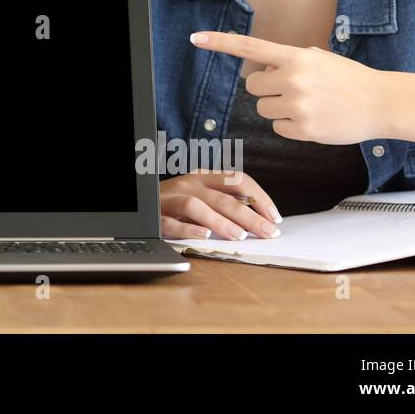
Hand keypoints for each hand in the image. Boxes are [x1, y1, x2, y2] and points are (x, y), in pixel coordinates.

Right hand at [160, 170, 281, 239]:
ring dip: (221, 222)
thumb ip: (223, 201)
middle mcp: (188, 184)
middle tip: (268, 232)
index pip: (237, 179)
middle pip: (223, 197)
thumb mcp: (200, 193)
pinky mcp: (157, 216)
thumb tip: (259, 218)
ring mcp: (170, 199)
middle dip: (250, 216)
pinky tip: (204, 237)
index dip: (259, 197)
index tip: (275, 217)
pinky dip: (189, 229)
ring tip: (239, 236)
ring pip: (197, 206)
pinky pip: (172, 222)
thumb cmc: (175, 201)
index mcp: (202, 176)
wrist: (139, 199)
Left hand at [190, 31, 395, 144]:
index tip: (195, 38)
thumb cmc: (350, 79)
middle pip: (252, 86)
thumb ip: (291, 60)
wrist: (382, 103)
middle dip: (267, 88)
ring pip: (263, 108)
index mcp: (297, 57)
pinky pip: (278, 127)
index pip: (250, 47)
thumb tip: (266, 71)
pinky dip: (290, 125)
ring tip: (307, 104)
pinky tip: (314, 119)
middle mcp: (293, 79)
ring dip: (278, 107)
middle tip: (293, 89)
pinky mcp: (303, 130)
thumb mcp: (320, 59)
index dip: (220, 43)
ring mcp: (297, 106)